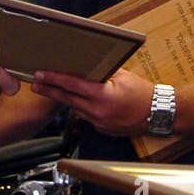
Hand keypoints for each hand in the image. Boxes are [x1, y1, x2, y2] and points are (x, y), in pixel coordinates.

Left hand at [29, 67, 153, 137]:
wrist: (158, 114)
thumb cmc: (143, 93)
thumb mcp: (123, 76)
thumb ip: (103, 72)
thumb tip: (87, 65)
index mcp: (102, 95)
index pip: (71, 85)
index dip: (53, 79)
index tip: (40, 75)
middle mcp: (98, 111)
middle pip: (67, 99)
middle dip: (50, 90)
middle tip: (35, 84)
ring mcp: (99, 122)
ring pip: (75, 109)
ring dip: (64, 100)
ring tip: (52, 90)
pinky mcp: (102, 129)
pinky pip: (86, 117)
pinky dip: (81, 108)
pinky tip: (78, 101)